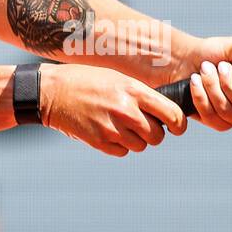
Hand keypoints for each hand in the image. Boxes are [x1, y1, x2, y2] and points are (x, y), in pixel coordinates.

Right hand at [39, 64, 187, 156]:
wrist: (52, 92)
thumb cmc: (87, 81)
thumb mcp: (118, 79)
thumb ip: (141, 95)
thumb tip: (165, 112)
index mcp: (134, 91)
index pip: (172, 114)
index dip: (178, 124)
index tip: (177, 127)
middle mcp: (126, 111)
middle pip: (157, 136)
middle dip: (153, 133)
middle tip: (142, 124)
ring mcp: (112, 129)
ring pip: (141, 146)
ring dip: (136, 139)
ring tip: (120, 124)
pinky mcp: (99, 142)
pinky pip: (122, 151)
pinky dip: (119, 145)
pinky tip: (107, 130)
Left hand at [171, 35, 231, 131]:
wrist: (188, 58)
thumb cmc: (217, 52)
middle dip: (229, 84)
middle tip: (219, 66)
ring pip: (228, 113)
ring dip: (213, 87)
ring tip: (205, 69)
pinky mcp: (215, 122)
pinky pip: (211, 117)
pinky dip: (201, 96)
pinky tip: (195, 82)